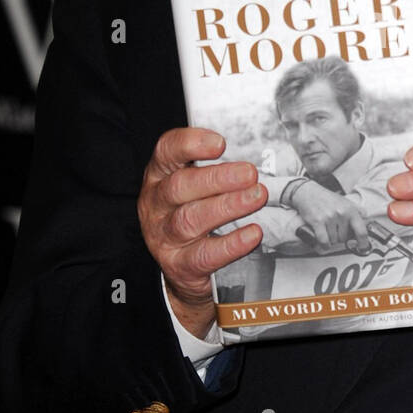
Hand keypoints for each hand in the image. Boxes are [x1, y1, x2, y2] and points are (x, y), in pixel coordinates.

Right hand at [138, 127, 266, 338]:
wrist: (181, 268)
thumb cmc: (192, 214)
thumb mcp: (194, 187)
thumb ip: (214, 168)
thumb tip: (255, 151)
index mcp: (159, 176)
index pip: (167, 151)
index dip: (190, 144)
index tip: (220, 143)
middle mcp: (156, 204)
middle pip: (180, 186)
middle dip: (217, 178)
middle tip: (250, 173)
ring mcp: (164, 236)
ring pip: (191, 219)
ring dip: (227, 206)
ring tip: (257, 197)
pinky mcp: (179, 265)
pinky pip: (205, 255)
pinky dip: (231, 244)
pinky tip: (252, 233)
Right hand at [287, 182, 370, 253]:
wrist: (308, 192)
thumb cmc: (327, 198)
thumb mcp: (345, 201)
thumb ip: (357, 210)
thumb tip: (366, 217)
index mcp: (350, 209)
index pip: (361, 230)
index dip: (363, 242)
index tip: (363, 248)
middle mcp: (341, 213)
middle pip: (345, 238)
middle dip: (340, 237)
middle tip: (335, 229)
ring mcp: (329, 218)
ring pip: (334, 240)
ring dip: (330, 239)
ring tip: (327, 229)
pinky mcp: (318, 222)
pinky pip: (324, 241)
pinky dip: (324, 244)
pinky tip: (323, 241)